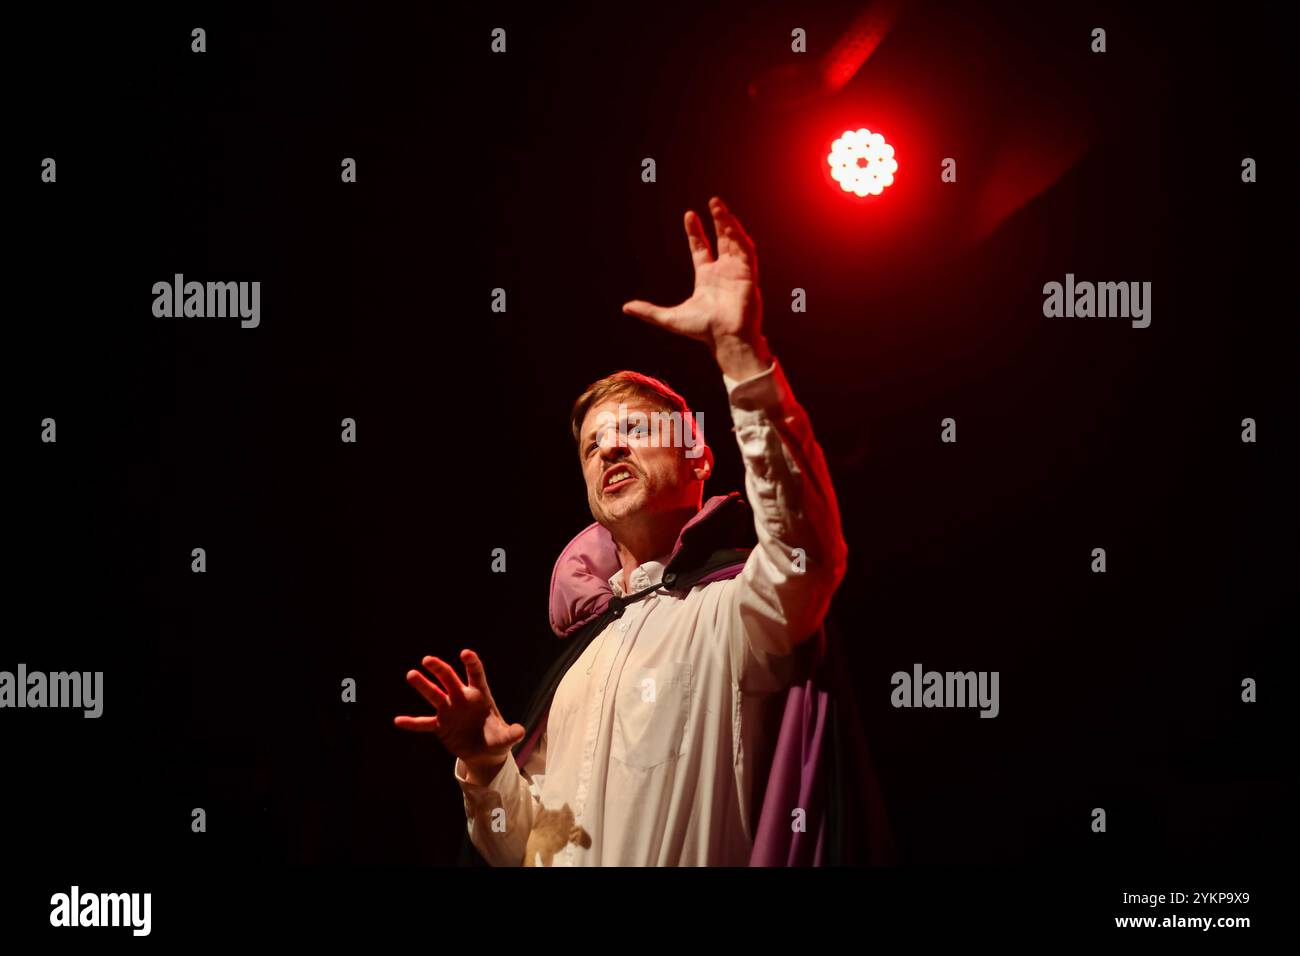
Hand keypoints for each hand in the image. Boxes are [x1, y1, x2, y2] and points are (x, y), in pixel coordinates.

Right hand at [394, 650, 525, 779]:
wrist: (484, 752)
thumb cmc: (497, 739)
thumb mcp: (506, 738)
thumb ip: (511, 733)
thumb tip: (520, 731)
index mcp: (480, 696)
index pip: (476, 675)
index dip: (471, 664)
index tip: (465, 653)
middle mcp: (462, 699)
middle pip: (450, 680)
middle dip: (440, 669)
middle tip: (427, 660)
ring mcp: (450, 711)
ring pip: (435, 695)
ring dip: (423, 686)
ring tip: (411, 674)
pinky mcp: (440, 726)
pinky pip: (424, 723)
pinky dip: (412, 723)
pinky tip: (398, 720)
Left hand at [622, 196, 771, 378]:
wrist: (726, 338)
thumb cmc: (702, 330)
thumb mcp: (670, 318)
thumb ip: (649, 311)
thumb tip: (626, 307)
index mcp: (707, 278)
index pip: (701, 248)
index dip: (695, 232)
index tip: (689, 215)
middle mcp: (723, 272)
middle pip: (721, 239)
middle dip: (718, 220)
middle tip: (712, 202)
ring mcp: (737, 272)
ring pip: (735, 242)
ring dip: (729, 224)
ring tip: (719, 207)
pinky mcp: (749, 275)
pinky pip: (748, 252)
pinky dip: (741, 238)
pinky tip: (733, 226)